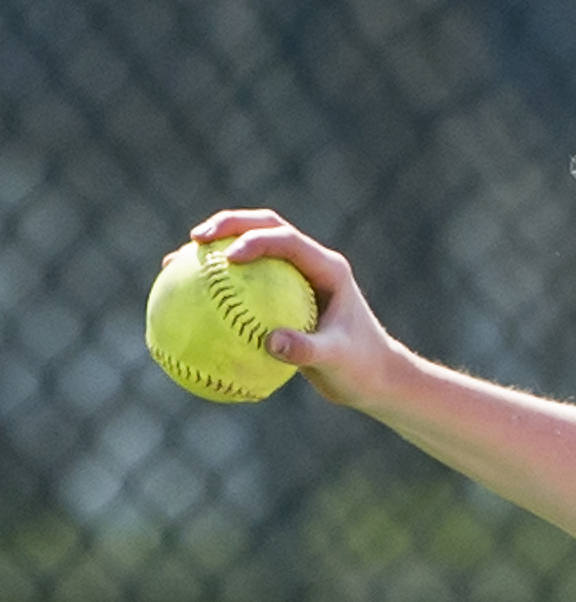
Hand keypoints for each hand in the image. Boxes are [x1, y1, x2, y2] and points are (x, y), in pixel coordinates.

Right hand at [187, 209, 411, 409]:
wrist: (373, 377)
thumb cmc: (360, 367)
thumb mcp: (337, 361)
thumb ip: (308, 350)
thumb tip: (271, 343)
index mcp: (327, 268)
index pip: (287, 240)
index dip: (256, 240)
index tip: (229, 256)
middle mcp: (311, 265)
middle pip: (265, 227)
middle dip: (229, 225)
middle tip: (196, 238)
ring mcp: (295, 277)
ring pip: (251, 250)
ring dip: (215, 249)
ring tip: (175, 262)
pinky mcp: (282, 296)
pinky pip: (244, 285)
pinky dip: (215, 288)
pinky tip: (181, 303)